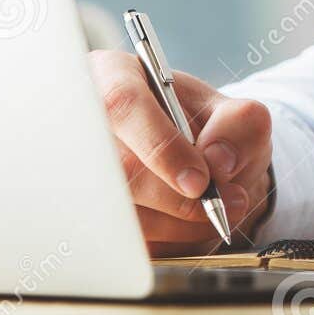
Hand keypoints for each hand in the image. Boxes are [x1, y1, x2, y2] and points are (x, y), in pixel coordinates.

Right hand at [88, 50, 272, 255]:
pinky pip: (119, 238)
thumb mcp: (235, 115)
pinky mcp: (81, 212)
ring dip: (176, 222)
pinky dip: (165, 239)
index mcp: (113, 75)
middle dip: (177, 196)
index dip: (161, 147)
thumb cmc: (209, 129)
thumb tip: (219, 160)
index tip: (200, 181)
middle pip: (116, 167)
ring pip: (118, 209)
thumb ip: (239, 125)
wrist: (200, 164)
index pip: (122, 104)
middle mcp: (82, 121)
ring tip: (215, 210)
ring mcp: (74, 169)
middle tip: (224, 202)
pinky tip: (186, 224)